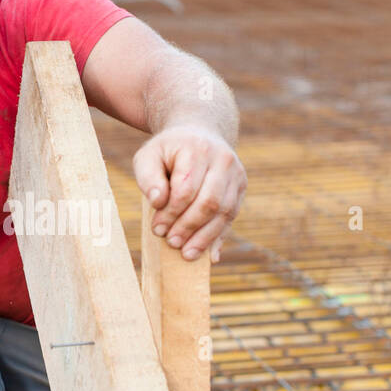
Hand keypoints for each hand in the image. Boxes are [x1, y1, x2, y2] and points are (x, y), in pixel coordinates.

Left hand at [132, 124, 246, 261]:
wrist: (199, 133)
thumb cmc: (168, 151)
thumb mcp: (148, 157)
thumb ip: (148, 178)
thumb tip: (158, 202)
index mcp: (197, 149)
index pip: (186, 189)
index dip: (171, 213)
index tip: (157, 228)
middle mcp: (223, 160)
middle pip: (209, 202)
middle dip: (189, 227)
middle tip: (171, 243)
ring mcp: (236, 173)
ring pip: (224, 212)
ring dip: (205, 237)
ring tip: (187, 254)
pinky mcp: (241, 186)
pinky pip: (232, 216)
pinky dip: (220, 238)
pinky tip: (211, 257)